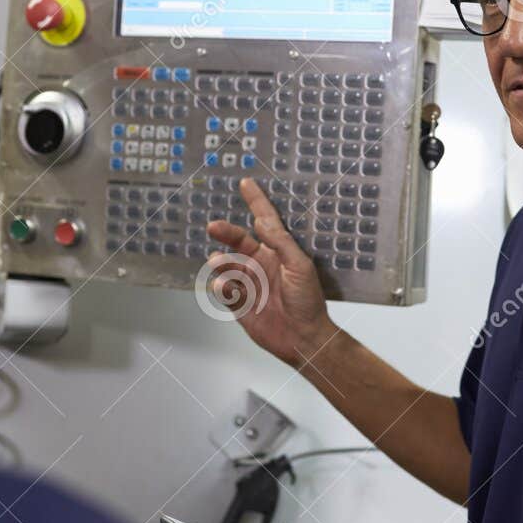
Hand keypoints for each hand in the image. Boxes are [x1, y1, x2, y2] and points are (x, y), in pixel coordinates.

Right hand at [204, 178, 339, 366]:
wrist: (303, 338)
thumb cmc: (308, 302)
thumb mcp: (299, 266)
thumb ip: (280, 243)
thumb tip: (262, 221)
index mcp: (278, 252)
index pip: (265, 221)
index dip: (256, 202)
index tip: (246, 183)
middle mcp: (261, 264)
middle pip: (238, 241)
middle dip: (225, 232)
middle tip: (214, 227)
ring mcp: (249, 283)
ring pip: (226, 265)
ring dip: (220, 262)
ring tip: (218, 261)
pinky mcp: (239, 303)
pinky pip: (223, 289)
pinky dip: (220, 285)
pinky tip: (223, 284)